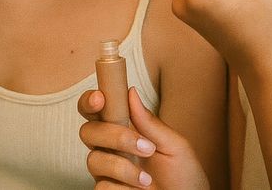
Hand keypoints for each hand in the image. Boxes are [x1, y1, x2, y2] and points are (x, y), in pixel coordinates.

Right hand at [78, 87, 208, 188]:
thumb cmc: (184, 174)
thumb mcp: (174, 145)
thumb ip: (150, 122)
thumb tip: (131, 92)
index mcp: (124, 129)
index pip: (96, 110)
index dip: (90, 101)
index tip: (100, 98)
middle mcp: (110, 148)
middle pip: (88, 132)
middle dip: (113, 136)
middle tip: (144, 146)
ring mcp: (106, 172)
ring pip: (93, 160)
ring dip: (123, 167)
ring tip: (148, 178)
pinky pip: (101, 186)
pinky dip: (123, 187)